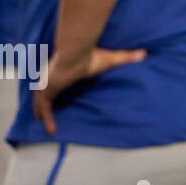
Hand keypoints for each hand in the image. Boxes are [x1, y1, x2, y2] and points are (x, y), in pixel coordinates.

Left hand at [32, 46, 146, 134]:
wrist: (76, 54)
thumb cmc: (92, 56)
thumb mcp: (112, 59)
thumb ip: (126, 57)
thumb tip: (144, 54)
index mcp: (64, 68)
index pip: (58, 78)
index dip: (57, 85)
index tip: (58, 89)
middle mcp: (52, 76)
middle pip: (45, 90)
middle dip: (43, 99)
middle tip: (42, 109)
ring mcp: (46, 84)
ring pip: (41, 101)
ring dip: (41, 110)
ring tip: (42, 121)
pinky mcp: (46, 91)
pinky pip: (45, 109)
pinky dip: (47, 119)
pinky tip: (51, 130)